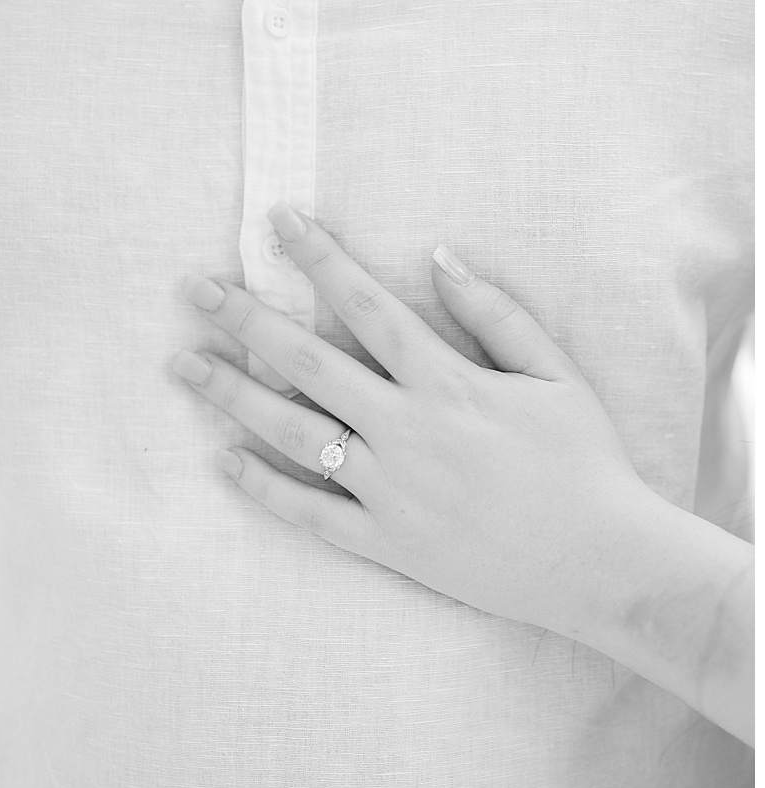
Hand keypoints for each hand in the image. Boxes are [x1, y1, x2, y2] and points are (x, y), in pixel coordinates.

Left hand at [172, 202, 659, 640]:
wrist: (606, 566)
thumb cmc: (585, 463)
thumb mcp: (555, 374)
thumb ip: (495, 313)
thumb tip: (438, 255)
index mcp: (449, 384)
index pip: (367, 305)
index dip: (320, 257)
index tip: (278, 221)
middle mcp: (409, 431)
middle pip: (309, 362)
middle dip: (247, 320)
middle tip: (195, 289)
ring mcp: (391, 490)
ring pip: (294, 434)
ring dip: (233, 396)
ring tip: (183, 364)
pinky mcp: (386, 542)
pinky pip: (310, 513)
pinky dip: (263, 487)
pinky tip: (221, 460)